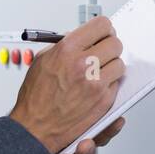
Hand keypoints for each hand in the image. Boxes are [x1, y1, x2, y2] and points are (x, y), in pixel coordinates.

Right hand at [8, 16, 124, 153]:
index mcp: (67, 49)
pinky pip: (117, 84)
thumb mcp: (43, 60)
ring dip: (111, 66)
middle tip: (103, 52)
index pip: (101, 25)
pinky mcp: (104, 100)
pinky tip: (96, 86)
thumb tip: (79, 36)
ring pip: (120, 64)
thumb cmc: (36, 96)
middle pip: (115, 43)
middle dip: (109, 47)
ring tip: (99, 71)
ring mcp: (96, 83)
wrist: (34, 128)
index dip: (104, 29)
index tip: (103, 33)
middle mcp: (84, 64)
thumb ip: (63, 45)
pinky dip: (109, 84)